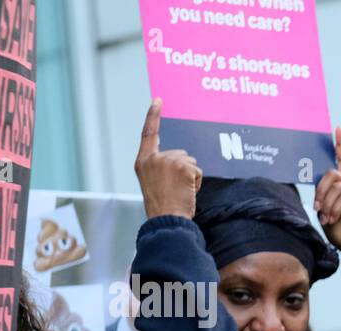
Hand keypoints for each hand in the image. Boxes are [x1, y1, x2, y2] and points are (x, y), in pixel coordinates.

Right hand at [134, 100, 201, 218]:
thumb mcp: (153, 183)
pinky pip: (197, 172)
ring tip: (180, 192)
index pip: (148, 133)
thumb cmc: (162, 206)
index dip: (153, 116)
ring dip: (191, 178)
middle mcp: (153, 157)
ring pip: (191, 163)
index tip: (158, 101)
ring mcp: (168, 160)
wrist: (165, 218)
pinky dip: (196, 183)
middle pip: (180, 154)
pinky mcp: (182, 166)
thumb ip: (161, 167)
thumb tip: (182, 160)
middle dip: (184, 171)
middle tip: (175, 190)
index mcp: (143, 161)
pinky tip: (186, 192)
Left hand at [314, 126, 340, 269]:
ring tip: (328, 219)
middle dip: (320, 193)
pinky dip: (335, 208)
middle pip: (330, 174)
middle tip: (319, 210)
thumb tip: (316, 188)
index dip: (340, 144)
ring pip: (335, 186)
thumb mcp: (326, 211)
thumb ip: (323, 196)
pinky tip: (335, 218)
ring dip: (327, 205)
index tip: (337, 128)